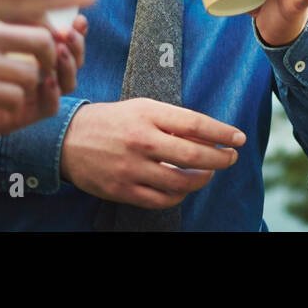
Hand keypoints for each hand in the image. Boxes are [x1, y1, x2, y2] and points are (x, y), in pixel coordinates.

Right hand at [0, 13, 64, 111]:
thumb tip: (23, 24)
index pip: (38, 19)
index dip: (52, 35)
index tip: (49, 47)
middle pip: (45, 46)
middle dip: (50, 60)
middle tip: (42, 70)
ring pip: (31, 76)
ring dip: (29, 85)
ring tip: (17, 86)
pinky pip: (13, 99)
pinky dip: (13, 102)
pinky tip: (1, 101)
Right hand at [60, 99, 245, 208]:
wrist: (68, 139)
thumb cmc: (114, 121)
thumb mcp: (143, 108)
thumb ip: (173, 119)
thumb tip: (210, 135)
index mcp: (148, 114)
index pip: (195, 124)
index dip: (222, 133)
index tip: (239, 138)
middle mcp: (141, 140)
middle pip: (193, 155)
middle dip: (220, 159)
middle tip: (231, 158)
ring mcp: (130, 168)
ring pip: (180, 181)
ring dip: (202, 179)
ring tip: (208, 173)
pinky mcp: (121, 190)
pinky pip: (160, 199)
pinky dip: (179, 195)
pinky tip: (184, 187)